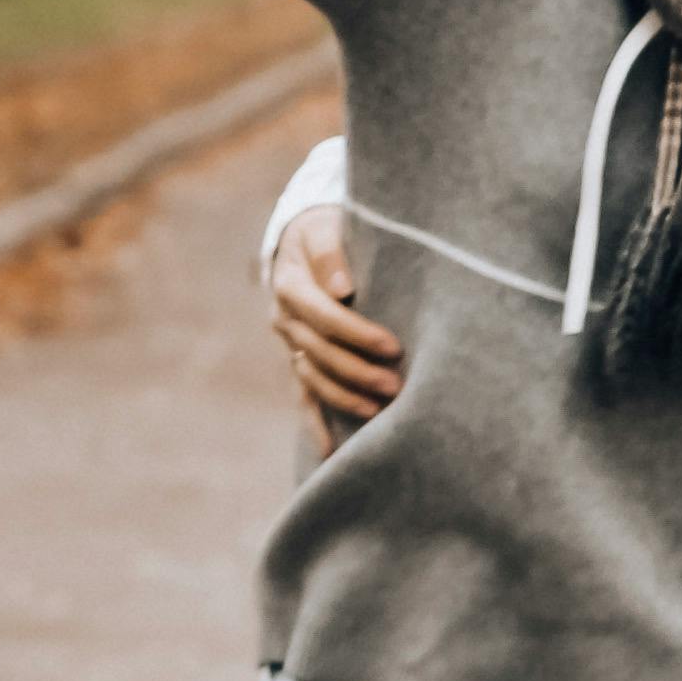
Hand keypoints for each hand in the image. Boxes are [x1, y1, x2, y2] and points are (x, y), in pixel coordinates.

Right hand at [271, 203, 402, 442]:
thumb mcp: (325, 227)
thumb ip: (331, 252)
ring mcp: (290, 344)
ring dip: (345, 399)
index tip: (392, 347)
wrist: (303, 241)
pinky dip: (315, 425)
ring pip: (313, 379)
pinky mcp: (298, 361)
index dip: (358, 334)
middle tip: (397, 387)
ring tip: (379, 414)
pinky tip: (330, 453)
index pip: (325, 316)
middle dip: (358, 372)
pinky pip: (304, 397)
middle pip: (321, 353)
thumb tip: (341, 288)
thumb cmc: (325, 231)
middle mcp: (285, 319)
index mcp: (290, 285)